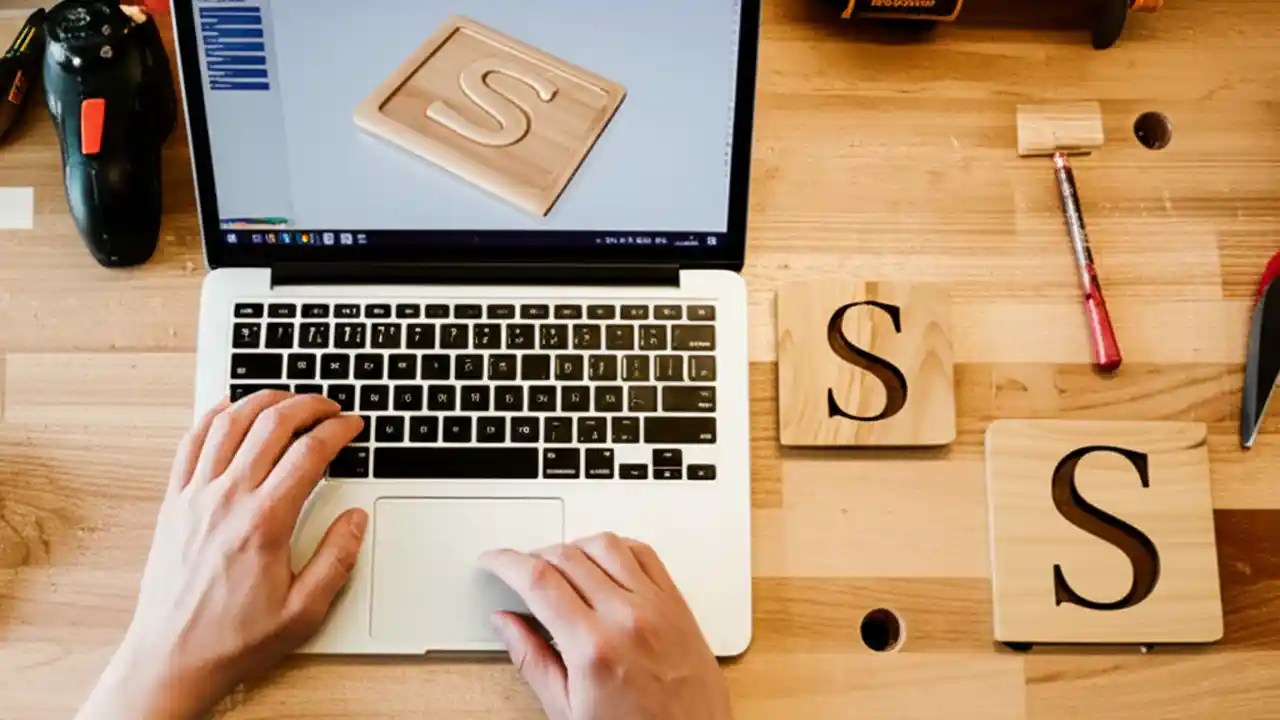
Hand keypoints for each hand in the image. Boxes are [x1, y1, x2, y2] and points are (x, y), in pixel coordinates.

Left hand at [77, 391, 366, 719]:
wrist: (173, 658)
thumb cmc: (234, 639)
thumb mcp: (304, 610)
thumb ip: (336, 559)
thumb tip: (355, 520)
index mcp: (265, 522)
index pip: (309, 453)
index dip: (337, 430)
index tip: (352, 425)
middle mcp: (227, 499)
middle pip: (271, 425)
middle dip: (307, 405)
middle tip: (328, 406)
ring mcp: (195, 496)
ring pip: (229, 423)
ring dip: (262, 401)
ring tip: (287, 399)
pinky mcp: (174, 502)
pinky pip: (190, 443)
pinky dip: (211, 416)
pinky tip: (227, 408)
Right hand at [481, 534, 732, 719]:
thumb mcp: (569, 711)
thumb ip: (533, 661)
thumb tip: (506, 624)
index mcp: (594, 648)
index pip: (538, 581)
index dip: (506, 562)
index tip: (493, 561)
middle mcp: (627, 618)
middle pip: (567, 556)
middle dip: (534, 555)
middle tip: (519, 571)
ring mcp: (657, 607)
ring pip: (606, 544)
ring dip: (574, 546)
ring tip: (559, 566)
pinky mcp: (678, 604)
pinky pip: (645, 554)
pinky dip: (617, 547)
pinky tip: (604, 561)